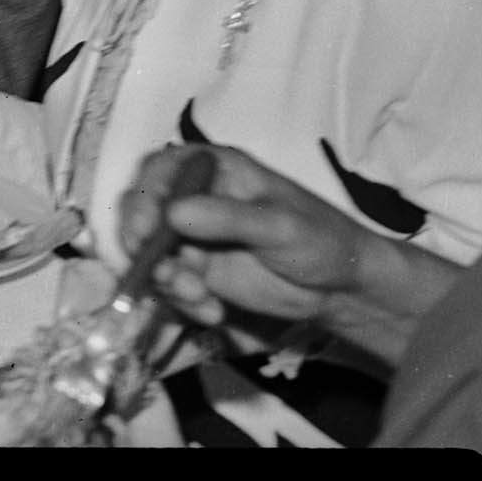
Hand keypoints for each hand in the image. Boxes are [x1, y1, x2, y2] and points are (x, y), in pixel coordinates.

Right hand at [113, 143, 369, 330]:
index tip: (146, 231)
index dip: (143, 197)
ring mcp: (191, 235)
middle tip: (163, 274)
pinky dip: (181, 301)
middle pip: (141, 209)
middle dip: (144, 245)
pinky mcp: (195, 271)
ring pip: (150, 252)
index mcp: (212, 168)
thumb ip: (227, 217)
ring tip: (200, 300)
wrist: (340, 288)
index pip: (160, 170)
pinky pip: (167, 284)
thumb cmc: (318, 239)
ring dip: (165, 280)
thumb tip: (172, 214)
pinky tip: (211, 312)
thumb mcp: (278, 225)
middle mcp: (193, 197)